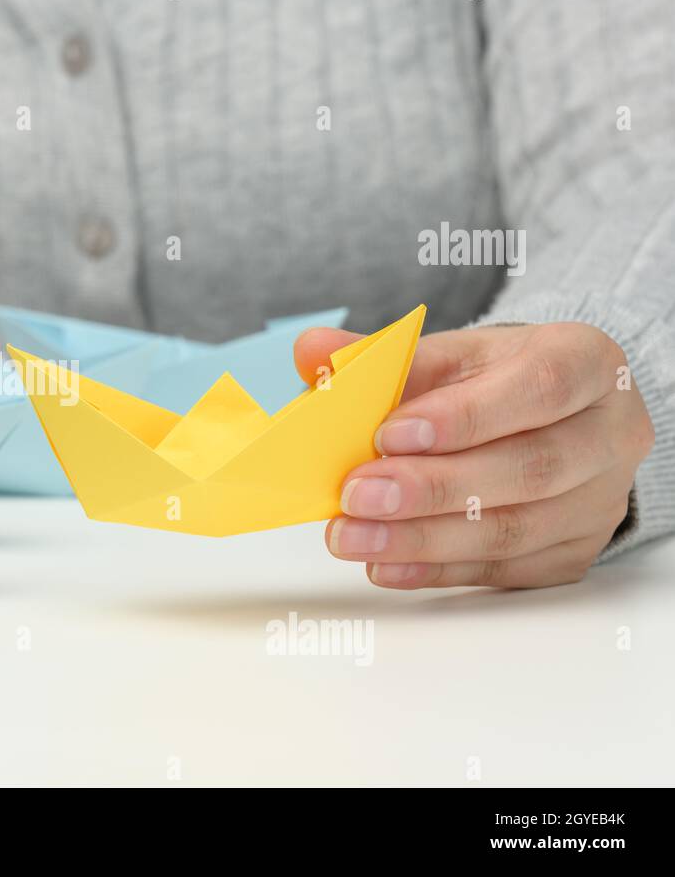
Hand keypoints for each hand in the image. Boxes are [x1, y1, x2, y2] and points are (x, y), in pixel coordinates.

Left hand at [294, 321, 654, 588]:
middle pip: (530, 468)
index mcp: (587, 362)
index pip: (538, 387)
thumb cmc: (495, 382)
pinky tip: (383, 564)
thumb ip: (383, 357)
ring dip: (422, 538)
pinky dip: (435, 570)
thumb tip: (311, 351)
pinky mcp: (573, 553)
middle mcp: (610, 434)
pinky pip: (503, 571)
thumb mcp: (449, 355)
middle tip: (356, 495)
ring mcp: (598, 501)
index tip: (389, 434)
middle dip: (432, 487)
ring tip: (352, 536)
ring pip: (515, 530)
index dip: (465, 416)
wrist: (548, 422)